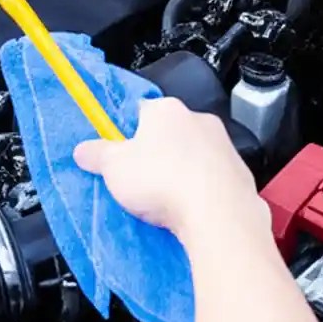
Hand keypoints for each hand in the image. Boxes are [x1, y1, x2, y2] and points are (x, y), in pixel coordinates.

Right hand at [74, 98, 266, 242]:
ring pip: (193, 155)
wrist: (217, 212)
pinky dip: (201, 190)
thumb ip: (97, 155)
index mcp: (165, 109)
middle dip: (156, 154)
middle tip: (139, 180)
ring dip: (181, 172)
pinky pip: (212, 178)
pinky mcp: (239, 171)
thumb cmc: (163, 180)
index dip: (128, 133)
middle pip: (169, 133)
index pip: (141, 111)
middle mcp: (198, 119)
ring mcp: (222, 145)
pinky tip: (190, 209)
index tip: (120, 153)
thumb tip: (83, 150)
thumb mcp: (113, 167)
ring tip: (164, 201)